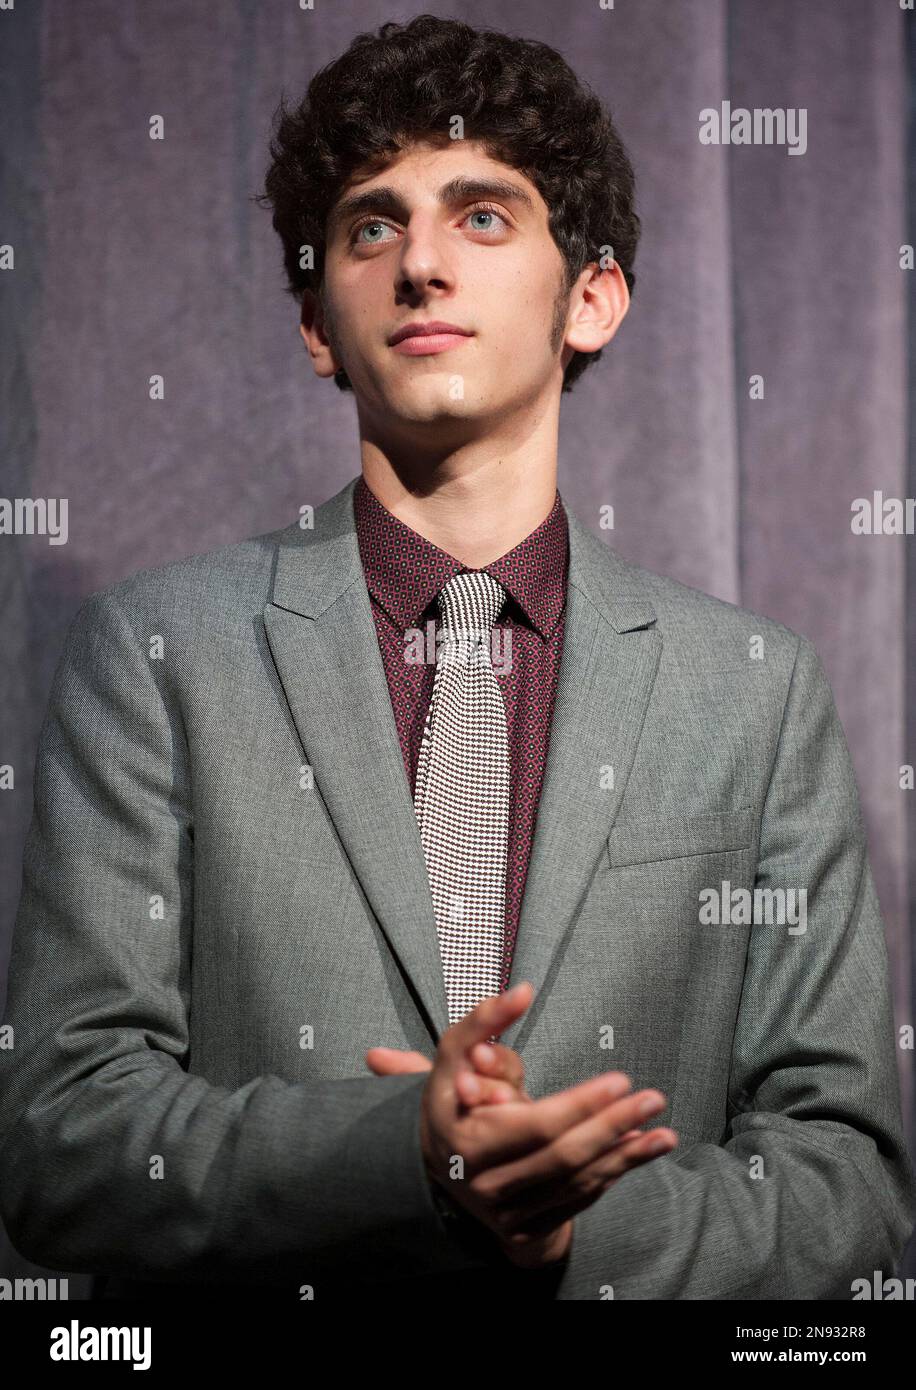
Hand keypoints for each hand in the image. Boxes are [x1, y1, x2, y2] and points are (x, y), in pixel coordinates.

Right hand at [370, 983, 677, 1268]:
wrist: (439, 1159)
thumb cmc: (453, 1094)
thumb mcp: (456, 1054)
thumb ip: (486, 1020)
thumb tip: (524, 991)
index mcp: (463, 1141)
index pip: (536, 1125)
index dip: (582, 1104)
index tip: (620, 1080)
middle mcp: (483, 1184)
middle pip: (563, 1156)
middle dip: (612, 1126)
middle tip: (652, 1098)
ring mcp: (505, 1213)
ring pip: (576, 1183)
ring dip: (625, 1157)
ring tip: (663, 1133)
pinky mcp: (525, 1229)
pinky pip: (577, 1200)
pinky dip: (612, 1174)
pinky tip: (638, 1150)